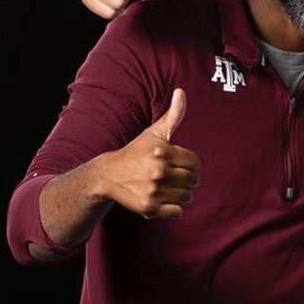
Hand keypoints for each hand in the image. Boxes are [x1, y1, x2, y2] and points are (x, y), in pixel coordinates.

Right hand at [96, 88, 199, 217]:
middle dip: (185, 178)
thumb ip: (173, 114)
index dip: (187, 162)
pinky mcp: (149, 208)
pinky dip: (173, 207)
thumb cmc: (136, 152)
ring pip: (187, 196)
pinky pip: (177, 211)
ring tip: (166, 186)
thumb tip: (181, 91)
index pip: (195, 162)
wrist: (108, 175)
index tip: (175, 161)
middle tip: (170, 175)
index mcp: (162, 152)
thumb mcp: (154, 132)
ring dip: (180, 192)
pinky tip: (162, 198)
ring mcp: (153, 191)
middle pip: (194, 180)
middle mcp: (158, 172)